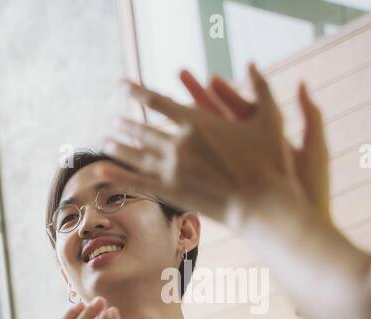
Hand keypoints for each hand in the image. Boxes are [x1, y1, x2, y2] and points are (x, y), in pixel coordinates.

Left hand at [99, 63, 306, 229]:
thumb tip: (252, 63)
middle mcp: (179, 143)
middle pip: (143, 130)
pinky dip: (115, 176)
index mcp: (198, 122)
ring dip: (118, 147)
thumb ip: (260, 87)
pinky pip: (136, 182)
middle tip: (113, 121)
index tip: (122, 85)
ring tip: (105, 141)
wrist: (263, 202)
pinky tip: (99, 172)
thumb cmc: (271, 160)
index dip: (137, 92)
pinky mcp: (170, 192)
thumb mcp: (270, 117)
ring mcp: (172, 169)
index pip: (158, 102)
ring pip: (136, 154)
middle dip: (126, 124)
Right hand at [178, 69, 329, 219]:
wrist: (303, 224)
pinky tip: (167, 144)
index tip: (208, 78)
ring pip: (206, 143)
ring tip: (165, 111)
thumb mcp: (314, 147)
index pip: (239, 111)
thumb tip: (301, 83)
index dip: (223, 94)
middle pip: (217, 122)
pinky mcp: (228, 187)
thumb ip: (309, 114)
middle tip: (176, 85)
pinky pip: (204, 167)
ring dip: (187, 125)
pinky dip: (187, 156)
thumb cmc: (310, 189)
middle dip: (197, 102)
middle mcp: (245, 155)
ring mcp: (233, 171)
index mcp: (265, 142)